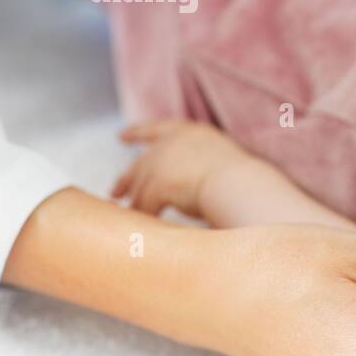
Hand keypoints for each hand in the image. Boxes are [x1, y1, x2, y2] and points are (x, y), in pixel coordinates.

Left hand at [111, 119, 249, 216]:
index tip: (121, 136)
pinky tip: (143, 226)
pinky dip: (144, 215)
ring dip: (136, 202)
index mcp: (190, 133)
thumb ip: (199, 165)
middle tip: (114, 192)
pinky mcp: (158, 183)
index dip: (137, 132)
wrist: (241, 185)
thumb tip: (189, 181)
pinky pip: (145, 203)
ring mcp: (163, 162)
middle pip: (141, 163)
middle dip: (126, 178)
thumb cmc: (241, 180)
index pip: (157, 128)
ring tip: (130, 216)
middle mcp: (171, 143)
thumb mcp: (217, 161)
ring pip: (140, 185)